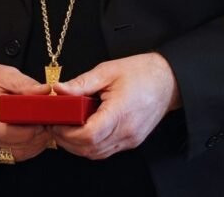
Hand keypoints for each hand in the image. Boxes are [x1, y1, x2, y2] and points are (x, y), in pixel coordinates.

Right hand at [0, 62, 52, 162]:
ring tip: (44, 129)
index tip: (45, 121)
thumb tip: (46, 91)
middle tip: (50, 125)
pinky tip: (33, 136)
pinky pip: (9, 155)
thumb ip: (25, 85)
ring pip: (14, 154)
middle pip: (14, 146)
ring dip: (33, 145)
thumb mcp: (5, 75)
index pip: (7, 133)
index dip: (30, 131)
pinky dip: (24, 148)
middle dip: (36, 138)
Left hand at [49, 53, 180, 159]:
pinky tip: (82, 132)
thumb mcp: (108, 71)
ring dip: (77, 146)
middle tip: (55, 126)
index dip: (68, 133)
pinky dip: (90, 145)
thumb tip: (59, 90)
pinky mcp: (131, 141)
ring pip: (96, 154)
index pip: (89, 134)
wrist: (168, 80)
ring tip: (66, 129)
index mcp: (121, 112)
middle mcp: (127, 131)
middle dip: (67, 141)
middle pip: (90, 148)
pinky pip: (106, 150)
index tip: (56, 122)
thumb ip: (81, 83)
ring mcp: (130, 139)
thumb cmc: (141, 72)